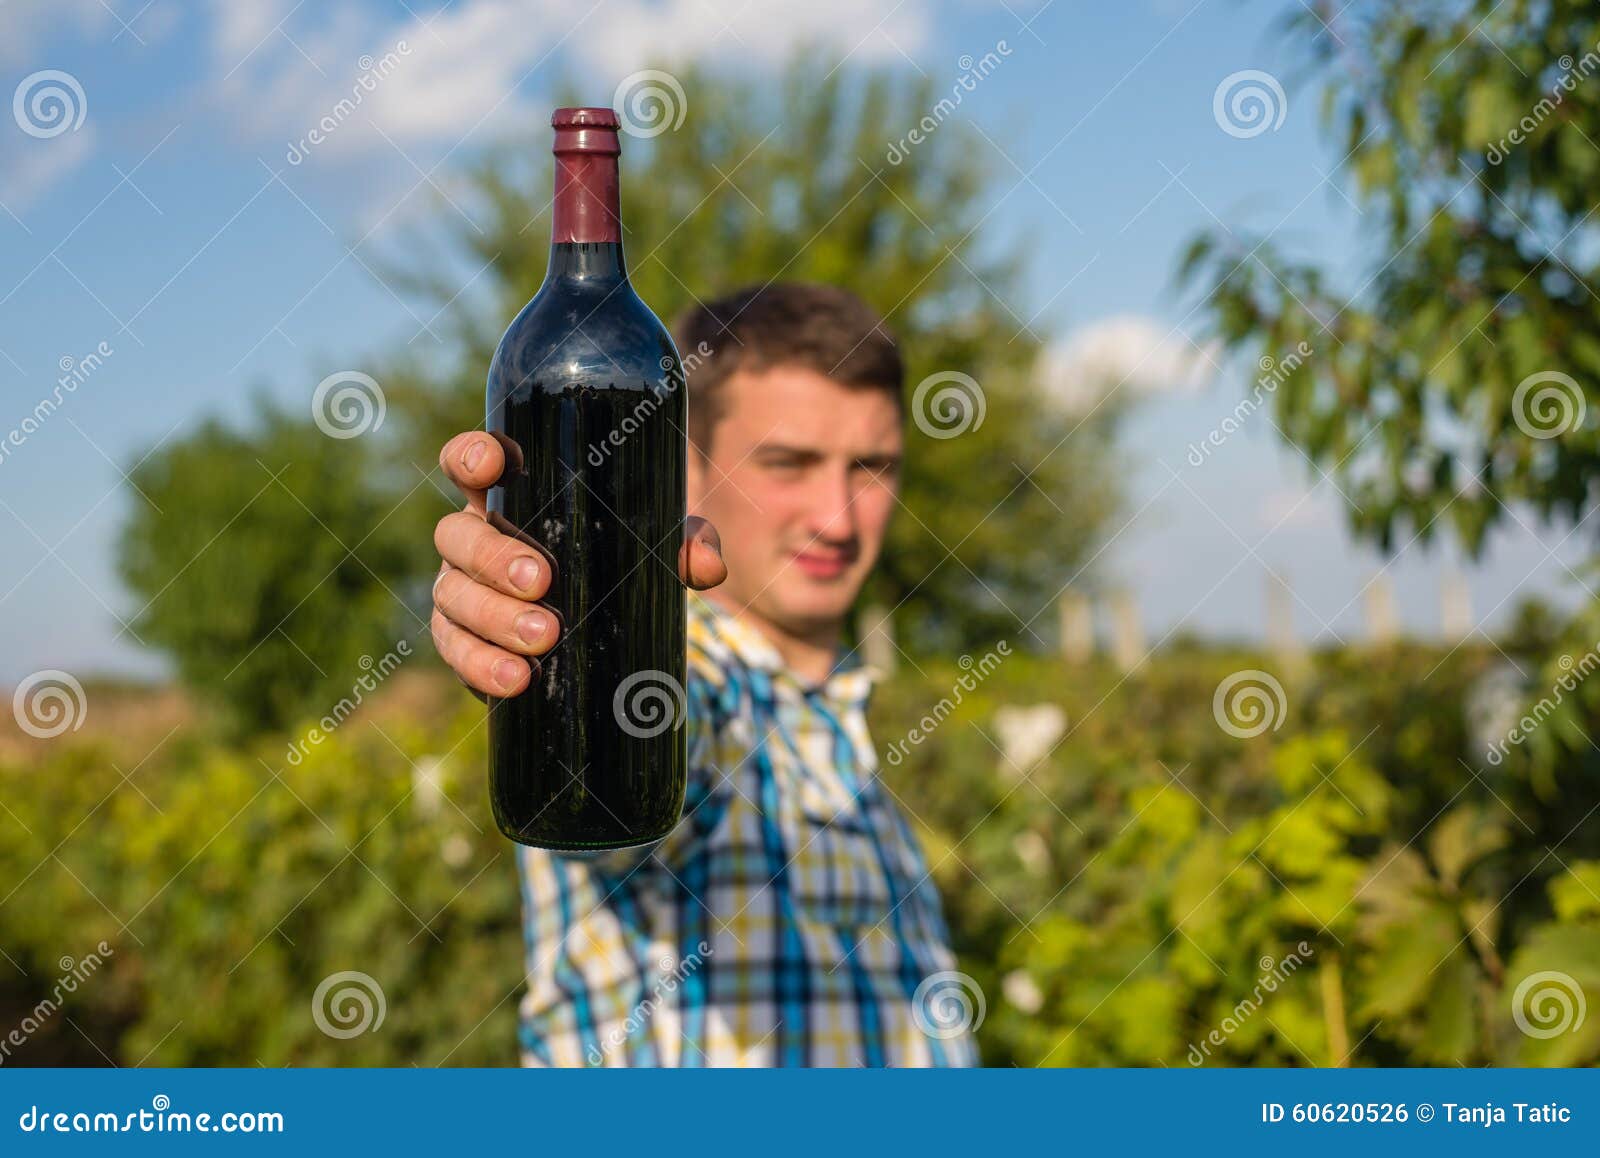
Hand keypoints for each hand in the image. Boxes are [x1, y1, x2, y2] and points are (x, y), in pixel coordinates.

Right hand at [430, 431, 725, 697]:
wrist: (601, 634)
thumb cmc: (619, 564)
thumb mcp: (656, 548)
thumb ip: (686, 545)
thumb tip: (707, 565)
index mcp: (511, 498)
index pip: (471, 462)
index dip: (471, 455)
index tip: (495, 464)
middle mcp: (474, 539)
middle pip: (457, 535)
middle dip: (494, 557)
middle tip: (541, 582)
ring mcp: (460, 591)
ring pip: (453, 595)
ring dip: (493, 617)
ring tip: (541, 639)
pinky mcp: (463, 642)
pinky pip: (456, 651)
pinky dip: (482, 665)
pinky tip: (515, 679)